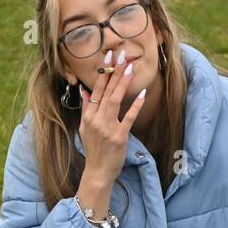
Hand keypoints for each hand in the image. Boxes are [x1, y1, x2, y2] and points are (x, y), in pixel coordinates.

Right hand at [76, 51, 148, 190]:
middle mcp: (96, 119)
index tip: (108, 57)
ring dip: (123, 83)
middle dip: (114, 72)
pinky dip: (135, 106)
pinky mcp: (119, 136)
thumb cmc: (94, 149)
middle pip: (106, 91)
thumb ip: (86, 108)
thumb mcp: (85, 128)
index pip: (96, 89)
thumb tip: (84, 91)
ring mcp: (107, 128)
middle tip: (121, 55)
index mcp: (88, 115)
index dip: (103, 73)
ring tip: (129, 68)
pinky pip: (128, 118)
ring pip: (115, 100)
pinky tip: (142, 94)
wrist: (98, 171)